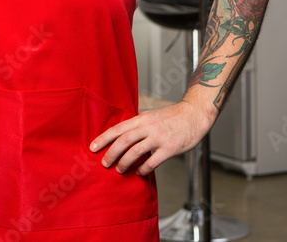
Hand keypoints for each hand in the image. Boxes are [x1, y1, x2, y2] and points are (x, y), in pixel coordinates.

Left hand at [89, 100, 213, 175]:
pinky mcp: (169, 148)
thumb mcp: (151, 116)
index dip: (103, 138)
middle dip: (111, 153)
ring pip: (135, 152)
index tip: (92, 147)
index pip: (117, 128)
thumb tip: (122, 136)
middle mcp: (148, 127)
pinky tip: (139, 172)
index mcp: (141, 119)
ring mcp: (158, 138)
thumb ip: (138, 125)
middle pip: (123, 140)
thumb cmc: (172, 117)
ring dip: (124, 162)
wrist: (194, 115)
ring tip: (119, 169)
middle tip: (104, 163)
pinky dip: (143, 169)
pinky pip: (152, 161)